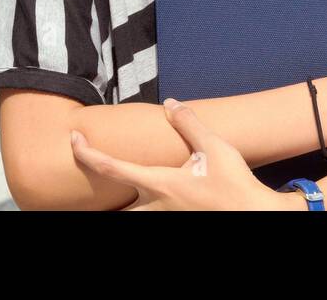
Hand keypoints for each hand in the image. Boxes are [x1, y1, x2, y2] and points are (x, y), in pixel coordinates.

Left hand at [69, 99, 299, 210]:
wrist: (253, 214)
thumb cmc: (234, 184)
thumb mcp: (214, 147)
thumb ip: (189, 124)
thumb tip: (171, 104)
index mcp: (159, 184)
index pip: (111, 168)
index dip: (87, 153)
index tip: (73, 139)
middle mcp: (155, 206)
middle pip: (112, 208)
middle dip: (96, 201)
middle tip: (80, 190)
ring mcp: (165, 219)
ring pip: (130, 217)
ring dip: (118, 207)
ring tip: (108, 199)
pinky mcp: (177, 223)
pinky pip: (150, 217)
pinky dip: (140, 209)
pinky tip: (145, 201)